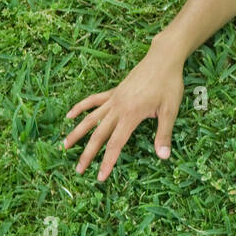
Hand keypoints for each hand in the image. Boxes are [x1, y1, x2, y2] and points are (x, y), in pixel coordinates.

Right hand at [63, 49, 184, 181]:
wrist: (163, 58)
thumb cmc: (169, 84)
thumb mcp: (171, 110)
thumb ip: (164, 134)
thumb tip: (163, 157)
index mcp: (131, 115)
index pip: (115, 144)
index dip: (107, 162)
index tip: (100, 177)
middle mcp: (118, 108)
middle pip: (99, 135)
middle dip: (88, 154)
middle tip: (78, 170)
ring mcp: (114, 99)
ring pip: (91, 118)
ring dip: (77, 132)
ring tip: (64, 145)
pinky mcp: (114, 91)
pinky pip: (94, 100)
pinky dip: (81, 107)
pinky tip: (70, 114)